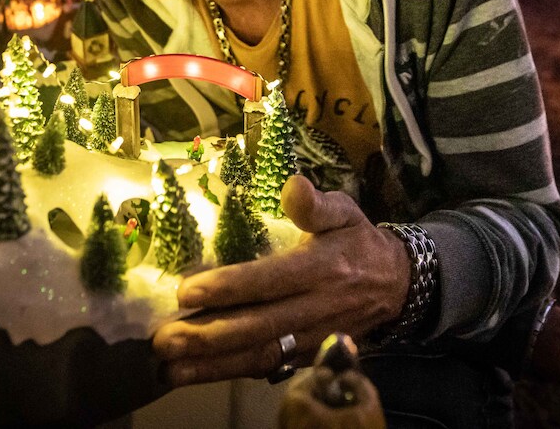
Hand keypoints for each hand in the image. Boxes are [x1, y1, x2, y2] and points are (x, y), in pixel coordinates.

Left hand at [152, 175, 409, 386]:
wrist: (396, 286)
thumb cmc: (356, 242)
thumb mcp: (345, 212)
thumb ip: (316, 204)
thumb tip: (293, 185)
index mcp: (321, 269)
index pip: (269, 281)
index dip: (228, 288)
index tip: (186, 292)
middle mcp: (315, 309)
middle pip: (257, 327)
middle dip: (208, 336)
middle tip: (164, 340)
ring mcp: (311, 339)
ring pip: (258, 355)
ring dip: (212, 365)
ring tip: (170, 368)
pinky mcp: (308, 356)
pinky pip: (268, 367)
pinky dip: (231, 373)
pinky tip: (197, 374)